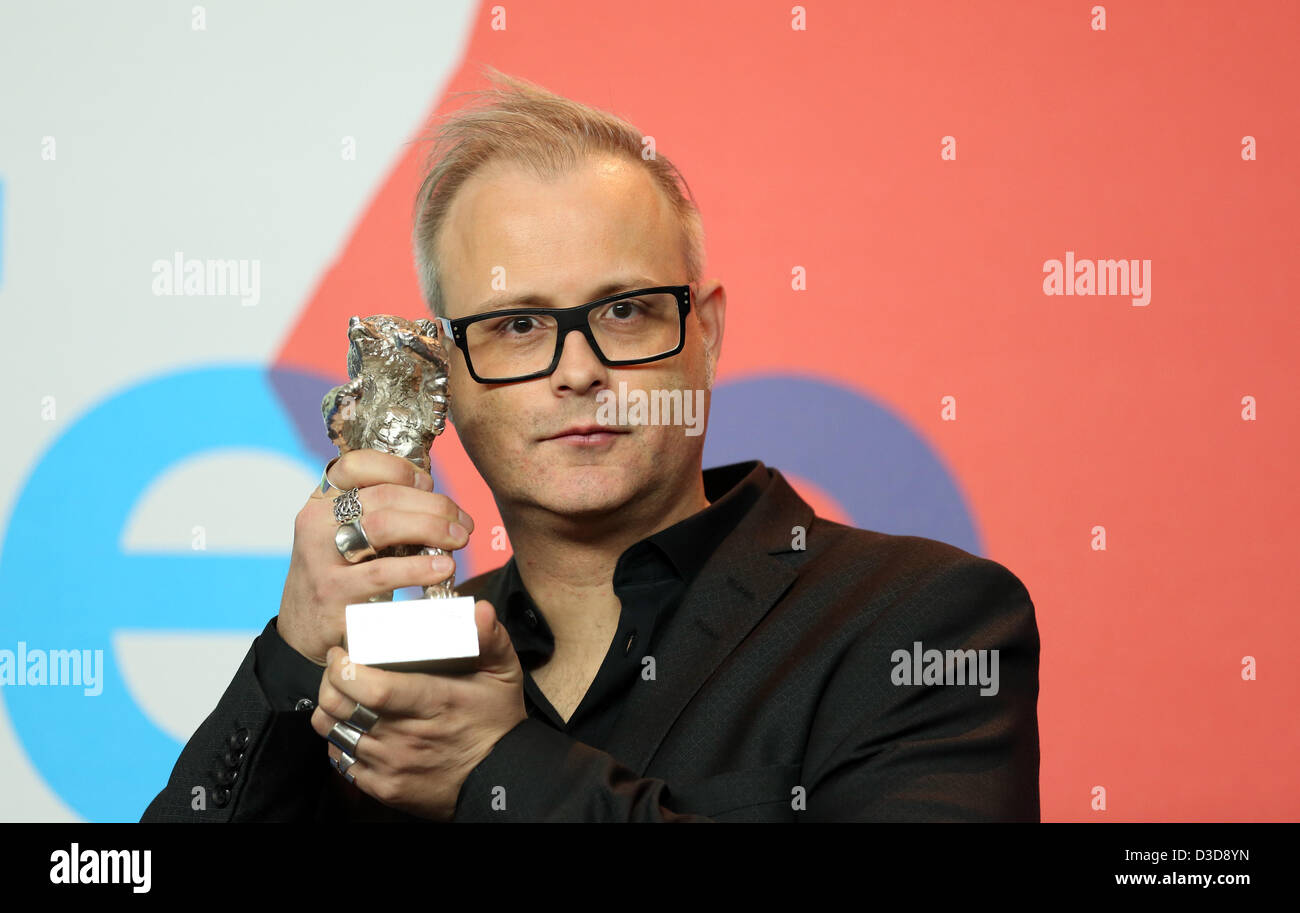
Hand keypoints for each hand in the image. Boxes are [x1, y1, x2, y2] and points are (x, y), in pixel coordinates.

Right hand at [277, 448, 474, 664]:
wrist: (306, 630)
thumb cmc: (341, 575)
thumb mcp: (347, 534)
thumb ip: (379, 512)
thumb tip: (433, 494)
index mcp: (321, 502)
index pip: (355, 465)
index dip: (399, 468)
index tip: (429, 483)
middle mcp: (315, 523)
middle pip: (383, 496)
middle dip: (433, 504)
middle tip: (463, 520)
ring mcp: (321, 558)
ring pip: (382, 526)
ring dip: (431, 528)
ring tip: (460, 538)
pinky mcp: (333, 593)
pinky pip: (382, 573)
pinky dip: (419, 568)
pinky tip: (443, 568)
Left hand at [311, 599, 527, 820]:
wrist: (502, 779)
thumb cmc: (497, 721)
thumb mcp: (503, 674)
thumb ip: (490, 639)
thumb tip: (480, 610)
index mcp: (434, 702)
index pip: (372, 687)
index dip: (344, 667)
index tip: (342, 652)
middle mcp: (407, 736)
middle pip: (342, 707)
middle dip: (330, 681)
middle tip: (338, 668)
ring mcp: (392, 765)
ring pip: (335, 733)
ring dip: (332, 710)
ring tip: (342, 695)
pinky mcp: (384, 788)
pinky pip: (342, 762)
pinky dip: (340, 741)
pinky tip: (354, 727)